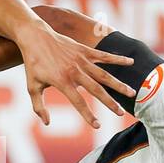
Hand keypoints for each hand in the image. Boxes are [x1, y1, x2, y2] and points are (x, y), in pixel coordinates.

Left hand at [15, 23, 135, 126]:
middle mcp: (74, 71)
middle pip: (96, 89)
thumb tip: (47, 122)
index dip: (88, 115)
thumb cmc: (33, 64)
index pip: (78, 102)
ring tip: (132, 93)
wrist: (35, 36)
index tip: (97, 126)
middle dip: (110, 102)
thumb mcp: (32, 87)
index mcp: (62, 81)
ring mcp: (81, 59)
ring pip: (104, 74)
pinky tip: (131, 62)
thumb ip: (39, 106)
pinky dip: (117, 59)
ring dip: (118, 84)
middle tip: (121, 113)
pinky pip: (104, 55)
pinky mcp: (84, 50)